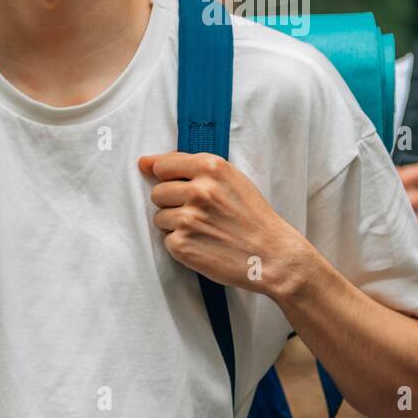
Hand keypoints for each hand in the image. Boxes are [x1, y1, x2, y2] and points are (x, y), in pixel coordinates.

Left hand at [138, 152, 313, 297]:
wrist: (272, 255)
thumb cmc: (253, 217)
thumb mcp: (232, 179)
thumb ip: (192, 168)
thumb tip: (146, 163)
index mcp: (211, 168)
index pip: (164, 165)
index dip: (168, 177)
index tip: (174, 185)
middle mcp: (198, 190)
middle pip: (158, 192)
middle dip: (173, 203)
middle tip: (199, 213)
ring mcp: (188, 218)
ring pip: (159, 217)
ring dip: (176, 225)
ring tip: (203, 230)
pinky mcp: (182, 245)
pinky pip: (167, 240)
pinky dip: (181, 245)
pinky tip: (203, 245)